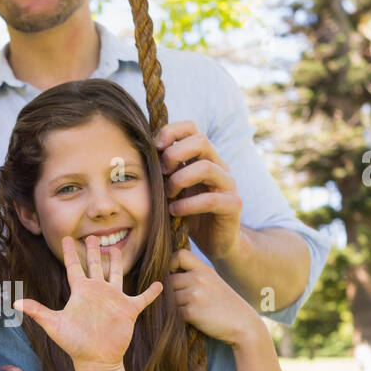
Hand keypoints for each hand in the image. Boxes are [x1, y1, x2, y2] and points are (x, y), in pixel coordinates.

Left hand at [14, 235, 161, 368]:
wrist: (96, 359)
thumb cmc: (74, 343)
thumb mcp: (54, 324)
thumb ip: (37, 311)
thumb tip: (13, 303)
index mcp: (80, 292)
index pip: (73, 266)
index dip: (69, 252)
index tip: (66, 238)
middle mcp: (97, 292)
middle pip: (95, 265)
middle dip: (93, 250)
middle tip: (91, 236)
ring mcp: (114, 299)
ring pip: (116, 275)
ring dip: (116, 263)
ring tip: (116, 249)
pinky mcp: (129, 310)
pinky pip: (143, 298)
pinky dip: (151, 292)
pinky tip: (160, 283)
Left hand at [155, 121, 241, 261]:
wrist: (216, 241)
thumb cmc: (189, 213)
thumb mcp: (173, 189)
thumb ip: (164, 172)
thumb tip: (137, 154)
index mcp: (204, 157)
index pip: (192, 128)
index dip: (171, 132)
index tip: (153, 148)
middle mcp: (219, 165)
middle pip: (201, 141)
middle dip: (174, 154)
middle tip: (161, 173)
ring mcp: (228, 184)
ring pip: (206, 167)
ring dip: (179, 180)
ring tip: (167, 195)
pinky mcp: (233, 205)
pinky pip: (211, 199)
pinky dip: (188, 205)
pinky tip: (175, 211)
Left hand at [169, 247, 258, 346]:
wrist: (243, 324)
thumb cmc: (225, 304)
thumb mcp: (213, 281)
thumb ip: (194, 275)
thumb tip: (166, 275)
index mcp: (204, 269)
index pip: (179, 255)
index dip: (171, 264)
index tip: (174, 275)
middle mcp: (198, 279)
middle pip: (169, 280)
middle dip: (172, 290)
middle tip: (185, 301)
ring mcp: (194, 295)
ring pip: (169, 297)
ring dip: (175, 305)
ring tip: (191, 310)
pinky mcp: (190, 312)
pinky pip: (172, 312)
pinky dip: (179, 316)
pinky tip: (192, 318)